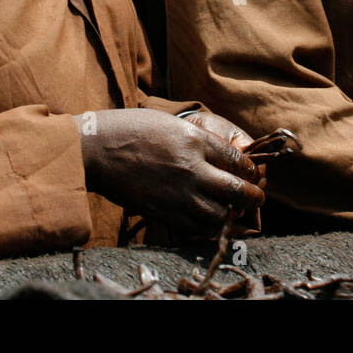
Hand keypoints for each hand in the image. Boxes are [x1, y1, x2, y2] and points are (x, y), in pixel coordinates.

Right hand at [78, 108, 264, 238]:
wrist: (96, 149)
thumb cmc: (132, 129)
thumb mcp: (174, 125)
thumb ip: (202, 142)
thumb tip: (227, 156)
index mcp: (196, 141)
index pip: (239, 160)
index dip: (252, 169)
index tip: (253, 173)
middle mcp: (191, 169)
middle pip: (236, 191)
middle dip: (252, 196)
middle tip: (255, 196)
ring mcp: (177, 194)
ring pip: (219, 215)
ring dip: (230, 213)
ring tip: (232, 209)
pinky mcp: (162, 211)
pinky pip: (194, 227)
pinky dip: (207, 226)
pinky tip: (208, 219)